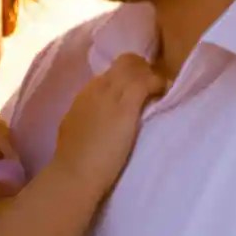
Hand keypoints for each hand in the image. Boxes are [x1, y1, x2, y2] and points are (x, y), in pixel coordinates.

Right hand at [54, 53, 165, 191]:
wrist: (75, 172)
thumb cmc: (74, 159)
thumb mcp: (77, 127)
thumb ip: (89, 115)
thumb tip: (100, 115)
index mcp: (84, 94)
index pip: (110, 73)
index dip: (126, 77)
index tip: (137, 88)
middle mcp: (96, 87)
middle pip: (124, 63)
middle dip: (140, 71)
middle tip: (152, 86)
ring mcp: (110, 94)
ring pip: (135, 66)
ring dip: (149, 75)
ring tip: (158, 89)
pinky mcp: (126, 105)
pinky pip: (145, 81)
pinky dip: (156, 83)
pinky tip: (161, 92)